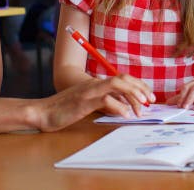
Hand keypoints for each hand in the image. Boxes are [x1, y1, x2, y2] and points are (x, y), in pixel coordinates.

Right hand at [36, 74, 153, 131]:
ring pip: (118, 85)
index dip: (138, 85)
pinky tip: (125, 115)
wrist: (43, 112)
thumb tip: (123, 107)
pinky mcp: (84, 101)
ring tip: (141, 109)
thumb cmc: (64, 109)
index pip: (123, 78)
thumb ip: (104, 103)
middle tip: (150, 101)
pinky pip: (106, 99)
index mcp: (96, 83)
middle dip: (140, 88)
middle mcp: (95, 83)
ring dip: (132, 96)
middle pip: (124, 78)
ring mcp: (89, 90)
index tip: (148, 97)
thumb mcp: (88, 104)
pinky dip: (119, 107)